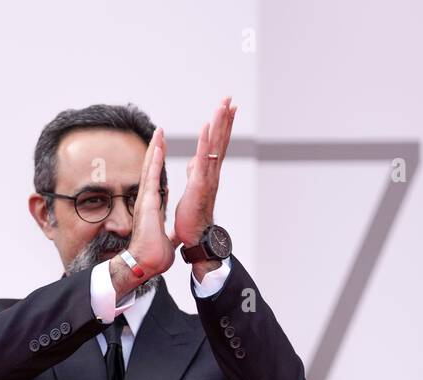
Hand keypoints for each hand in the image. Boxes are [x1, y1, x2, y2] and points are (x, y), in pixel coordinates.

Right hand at [113, 127, 175, 293]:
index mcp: (152, 207)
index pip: (155, 181)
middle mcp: (146, 200)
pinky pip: (151, 177)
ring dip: (155, 149)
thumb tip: (175, 233)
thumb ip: (170, 233)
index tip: (161, 152)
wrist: (146, 263)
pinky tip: (158, 146)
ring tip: (159, 132)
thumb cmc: (154, 256)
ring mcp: (145, 200)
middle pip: (151, 170)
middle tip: (159, 133)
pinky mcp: (147, 202)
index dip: (158, 165)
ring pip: (150, 168)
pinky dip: (154, 161)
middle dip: (155, 150)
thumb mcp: (167, 240)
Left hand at [171, 96, 236, 248]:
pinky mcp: (200, 182)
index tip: (227, 109)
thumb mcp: (192, 189)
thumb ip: (195, 174)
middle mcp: (213, 172)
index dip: (223, 127)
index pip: (218, 145)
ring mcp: (208, 176)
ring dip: (219, 123)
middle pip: (221, 140)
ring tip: (223, 104)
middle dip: (225, 118)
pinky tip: (208, 125)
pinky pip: (203, 157)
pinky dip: (206, 140)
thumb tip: (194, 163)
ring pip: (215, 145)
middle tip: (230, 98)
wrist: (196, 237)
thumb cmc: (193, 219)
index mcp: (209, 173)